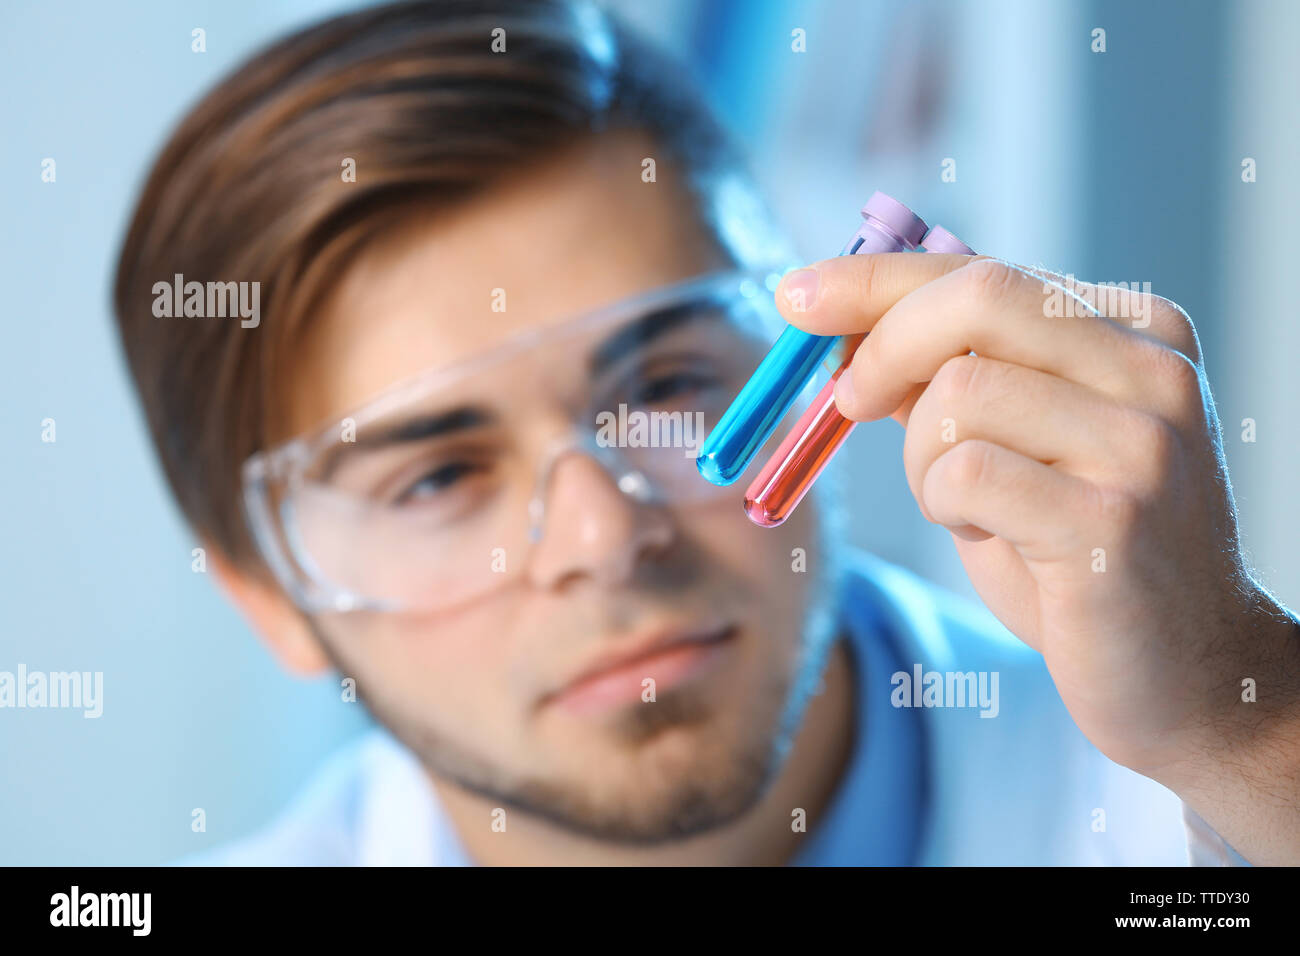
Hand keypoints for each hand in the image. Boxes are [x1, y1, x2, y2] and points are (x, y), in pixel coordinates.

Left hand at [778, 253, 1299, 862]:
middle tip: (845, 402)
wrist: (1181, 670)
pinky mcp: (1110, 518)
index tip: (797, 295)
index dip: (874, 280)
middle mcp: (1152, 369)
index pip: (984, 270)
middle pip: (976, 297)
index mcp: (1136, 330)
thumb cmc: (1076, 551)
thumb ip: (954, 375)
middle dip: (881, 344)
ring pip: (958, 391)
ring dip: (921, 455)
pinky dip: (941, 503)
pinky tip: (986, 533)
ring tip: (964, 505)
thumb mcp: (1018, 443)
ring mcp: (1140, 441)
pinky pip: (962, 473)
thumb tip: (847, 324)